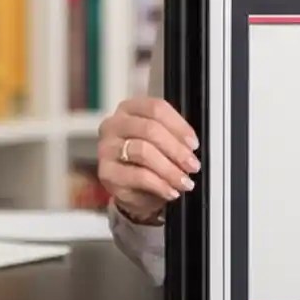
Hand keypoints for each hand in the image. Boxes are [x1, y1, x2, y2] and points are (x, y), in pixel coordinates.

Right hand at [97, 97, 200, 223]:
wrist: (134, 190)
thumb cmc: (148, 161)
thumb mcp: (163, 143)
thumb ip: (174, 137)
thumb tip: (190, 146)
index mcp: (129, 109)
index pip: (156, 108)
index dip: (179, 126)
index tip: (193, 143)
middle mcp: (114, 125)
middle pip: (149, 129)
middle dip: (176, 149)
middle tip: (192, 164)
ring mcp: (107, 148)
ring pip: (143, 152)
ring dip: (170, 169)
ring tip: (184, 181)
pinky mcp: (106, 172)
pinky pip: (138, 176)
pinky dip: (160, 185)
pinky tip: (171, 190)